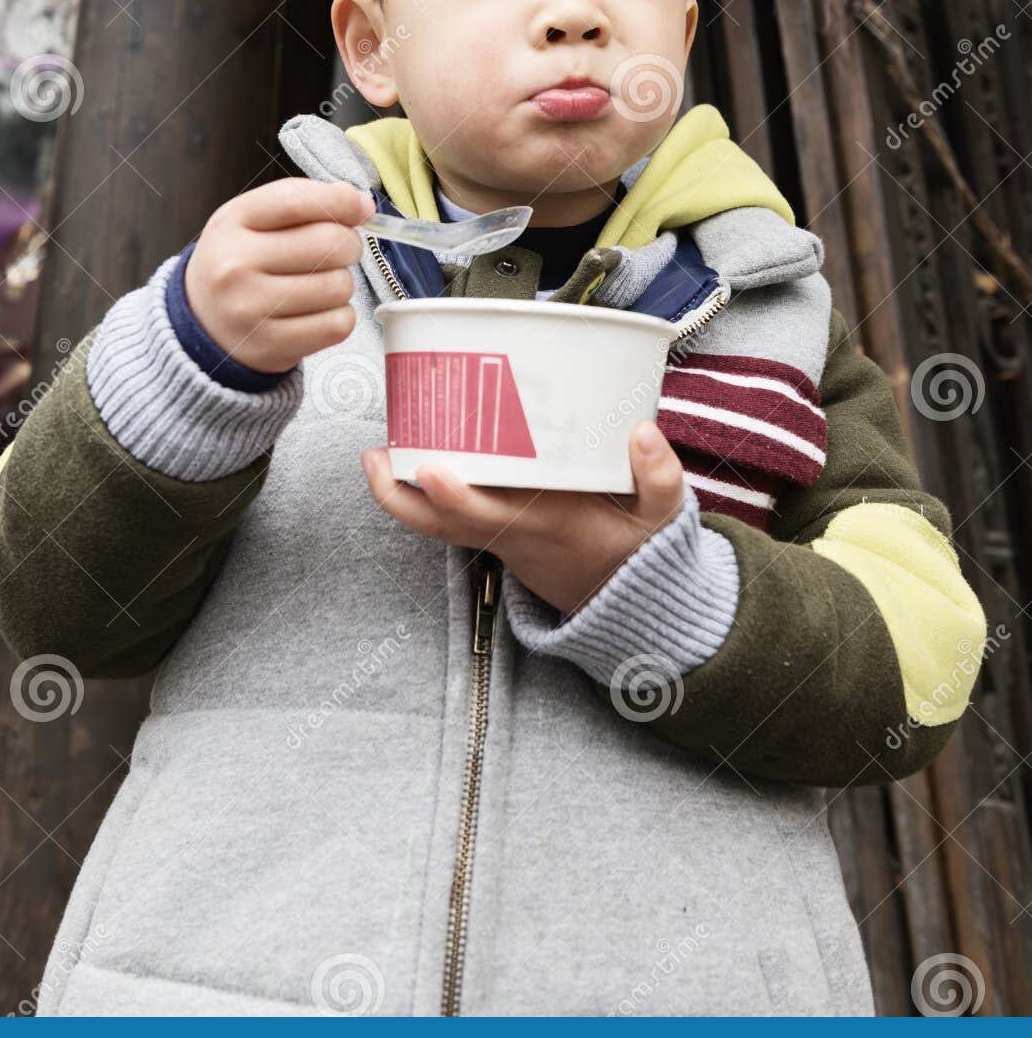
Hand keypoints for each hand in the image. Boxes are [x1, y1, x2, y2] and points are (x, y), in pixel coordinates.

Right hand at [184, 178, 374, 371]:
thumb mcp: (251, 221)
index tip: (360, 207)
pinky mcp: (271, 346)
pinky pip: (338, 324)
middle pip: (329, 243)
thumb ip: (303, 203)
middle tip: (340, 251)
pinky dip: (340, 316)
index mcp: (232, 223)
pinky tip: (318, 311)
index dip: (341, 201)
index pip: (297, 200)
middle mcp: (236, 265)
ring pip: (339, 286)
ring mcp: (251, 309)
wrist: (202, 325)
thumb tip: (362, 204)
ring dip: (342, 283)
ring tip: (320, 283)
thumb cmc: (237, 264)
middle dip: (350, 244)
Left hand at [360, 419, 685, 614]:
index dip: (456, 496)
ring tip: (375, 457)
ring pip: (434, 527)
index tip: (430, 469)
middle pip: (442, 524)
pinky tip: (407, 461)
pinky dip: (420, 499)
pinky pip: (446, 524)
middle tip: (374, 454)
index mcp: (549, 522)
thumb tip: (643, 431)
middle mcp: (513, 532)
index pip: (492, 514)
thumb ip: (660, 477)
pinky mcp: (496, 537)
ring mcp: (499, 538)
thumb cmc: (640, 550)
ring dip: (398, 497)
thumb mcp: (664, 519)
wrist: (628, 606)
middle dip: (400, 495)